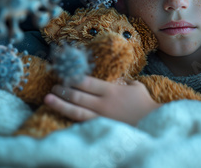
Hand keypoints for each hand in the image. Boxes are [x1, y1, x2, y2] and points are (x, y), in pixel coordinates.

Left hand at [44, 76, 160, 126]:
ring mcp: (100, 117)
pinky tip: (61, 113)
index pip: (87, 82)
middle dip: (63, 89)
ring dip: (60, 103)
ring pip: (75, 110)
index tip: (64, 73)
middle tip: (53, 86)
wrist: (151, 122)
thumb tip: (111, 77)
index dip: (73, 77)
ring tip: (48, 99)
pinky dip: (69, 117)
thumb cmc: (144, 103)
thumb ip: (121, 81)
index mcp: (111, 90)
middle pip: (77, 95)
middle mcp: (103, 103)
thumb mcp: (135, 86)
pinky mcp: (100, 127)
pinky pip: (81, 122)